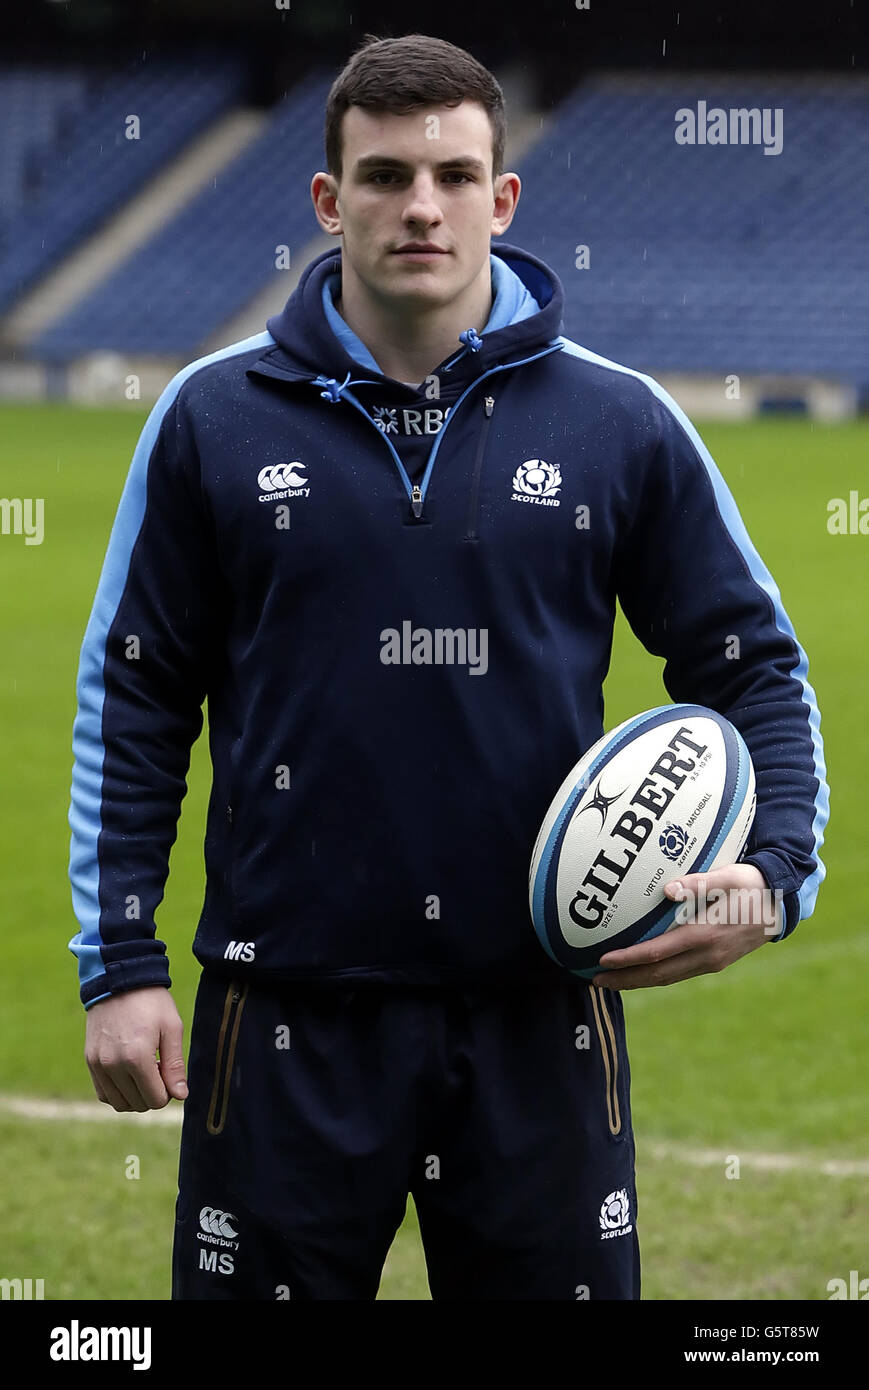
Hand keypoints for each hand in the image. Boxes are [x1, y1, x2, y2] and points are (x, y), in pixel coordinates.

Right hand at [85, 986, 187, 1110]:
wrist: (120, 978)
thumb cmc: (151, 1001)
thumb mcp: (172, 1028)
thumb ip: (175, 1065)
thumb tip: (180, 1096)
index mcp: (136, 1058)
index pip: (155, 1099)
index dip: (168, 1092)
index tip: (170, 1073)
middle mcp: (113, 1065)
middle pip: (138, 1104)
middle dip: (153, 1094)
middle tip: (159, 1069)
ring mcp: (97, 1064)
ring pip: (119, 1103)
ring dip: (135, 1096)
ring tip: (144, 1071)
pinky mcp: (90, 1060)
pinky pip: (103, 1093)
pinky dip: (118, 1092)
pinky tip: (129, 1074)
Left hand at [591, 864, 779, 989]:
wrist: (782, 905)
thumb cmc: (752, 883)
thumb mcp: (730, 876)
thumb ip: (700, 882)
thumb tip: (668, 890)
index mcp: (705, 936)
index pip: (657, 952)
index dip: (628, 958)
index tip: (603, 960)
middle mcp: (707, 956)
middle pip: (657, 974)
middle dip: (624, 979)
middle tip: (595, 980)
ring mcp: (712, 962)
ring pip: (667, 978)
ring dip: (637, 981)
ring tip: (610, 981)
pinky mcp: (715, 962)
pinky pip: (678, 974)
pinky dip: (655, 975)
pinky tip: (640, 972)